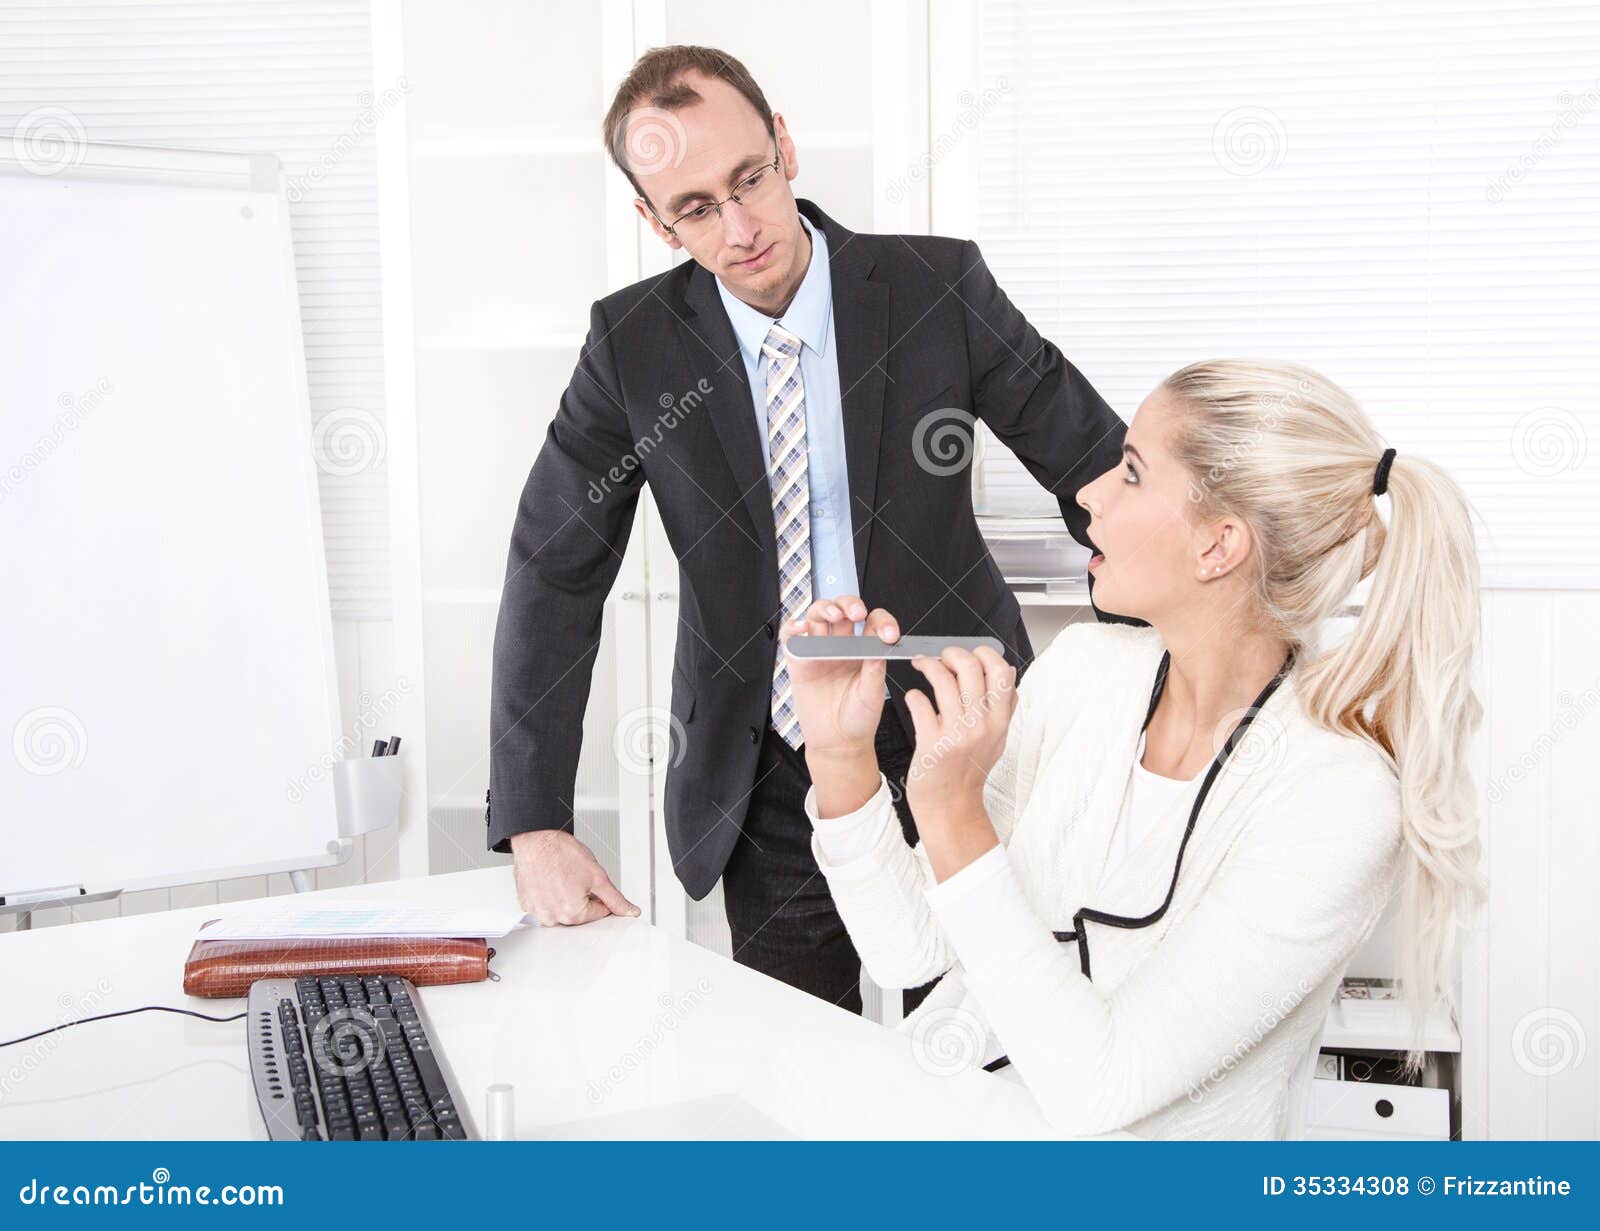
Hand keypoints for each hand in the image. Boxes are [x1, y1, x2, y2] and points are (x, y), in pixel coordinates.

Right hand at [510, 829, 639, 925]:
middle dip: (583, 897)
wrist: (534, 840)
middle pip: (581, 914)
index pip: (601, 913)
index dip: (601, 895)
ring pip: (562, 910)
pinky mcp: (527, 905)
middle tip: (576, 877)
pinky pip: (545, 906)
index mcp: (573, 914)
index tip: (592, 883)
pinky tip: (550, 880)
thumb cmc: (560, 853)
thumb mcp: (598, 876)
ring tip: (562, 877)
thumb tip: (630, 911)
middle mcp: (553, 918)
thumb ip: (616, 899)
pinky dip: (549, 896)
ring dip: (565, 897)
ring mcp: (537, 913)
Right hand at [778, 595, 899, 758]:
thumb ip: (874, 672)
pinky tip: (802, 627)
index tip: (888, 634)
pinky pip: (792, 638)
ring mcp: (819, 651)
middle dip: (849, 604)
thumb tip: (879, 646)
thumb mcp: (872, 695)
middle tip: (856, 613)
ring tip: (833, 615)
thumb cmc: (857, 719)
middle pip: (843, 610)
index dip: (881, 621)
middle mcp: (842, 646)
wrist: (837, 743)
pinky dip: (793, 627)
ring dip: (825, 609)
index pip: (872, 622)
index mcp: (864, 650)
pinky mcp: (799, 662)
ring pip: (817, 616)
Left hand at [903, 646, 1017, 880]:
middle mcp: (981, 725)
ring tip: (922, 666)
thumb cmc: (969, 770)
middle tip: (941, 657)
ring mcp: (956, 734)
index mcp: (999, 721)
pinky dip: (914, 695)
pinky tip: (915, 697)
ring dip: (928, 666)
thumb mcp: (997, 738)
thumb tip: (1010, 669)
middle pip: (971, 668)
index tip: (969, 653)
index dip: (983, 653)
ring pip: (942, 680)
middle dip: (951, 653)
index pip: (1001, 671)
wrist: (950, 806)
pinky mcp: (932, 743)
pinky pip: (920, 703)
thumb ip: (1004, 705)